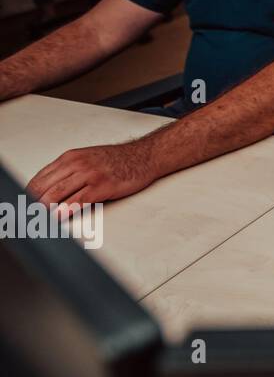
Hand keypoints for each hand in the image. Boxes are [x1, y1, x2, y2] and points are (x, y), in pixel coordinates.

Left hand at [27, 143, 155, 214]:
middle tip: (30, 219)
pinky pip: (80, 199)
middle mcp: (77, 164)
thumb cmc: (117, 160)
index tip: (25, 209)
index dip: (29, 196)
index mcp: (69, 158)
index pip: (39, 179)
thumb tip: (47, 192)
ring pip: (59, 194)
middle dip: (34, 205)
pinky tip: (60, 216)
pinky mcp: (104, 185)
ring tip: (40, 221)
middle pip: (45, 188)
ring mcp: (90, 174)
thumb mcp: (86, 159)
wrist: (144, 156)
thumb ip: (67, 174)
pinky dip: (67, 209)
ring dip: (46, 209)